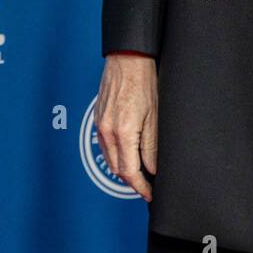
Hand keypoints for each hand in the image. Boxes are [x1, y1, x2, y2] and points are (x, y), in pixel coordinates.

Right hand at [95, 54, 157, 199]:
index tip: (149, 193)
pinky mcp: (98, 119)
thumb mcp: (154, 115)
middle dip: (132, 181)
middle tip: (147, 186)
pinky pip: (105, 145)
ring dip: (123, 169)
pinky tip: (127, 154)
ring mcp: (100, 125)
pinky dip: (116, 155)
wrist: (127, 59)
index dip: (140, 186)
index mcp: (123, 132)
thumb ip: (151, 145)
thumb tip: (152, 168)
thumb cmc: (144, 81)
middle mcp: (107, 131)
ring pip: (110, 158)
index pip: (130, 171)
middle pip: (117, 168)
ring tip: (140, 174)